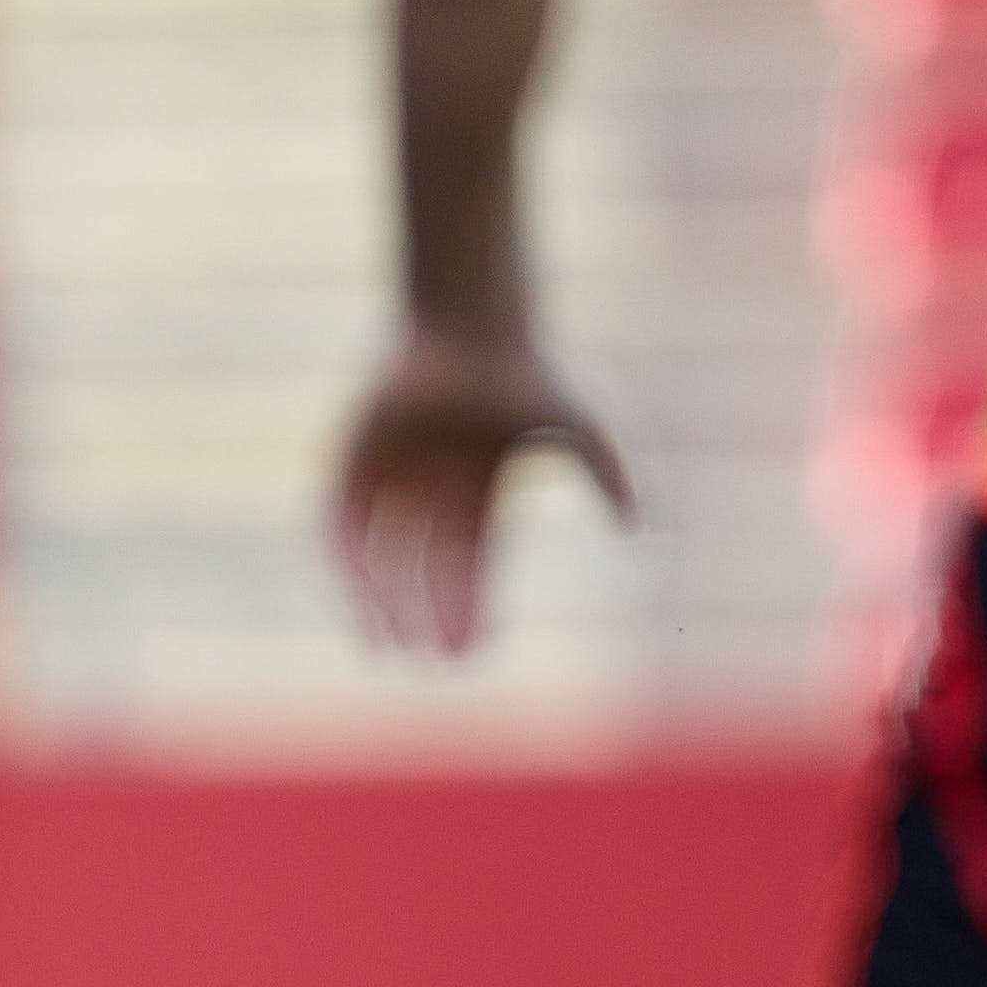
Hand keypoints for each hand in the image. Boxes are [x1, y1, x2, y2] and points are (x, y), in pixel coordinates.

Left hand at [334, 328, 635, 655]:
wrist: (471, 322)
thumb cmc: (531, 372)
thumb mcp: (583, 429)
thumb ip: (614, 477)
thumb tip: (645, 533)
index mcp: (477, 492)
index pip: (472, 568)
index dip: (472, 611)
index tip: (473, 653)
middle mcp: (430, 490)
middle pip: (424, 571)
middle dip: (427, 616)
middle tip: (430, 663)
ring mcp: (388, 475)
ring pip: (380, 555)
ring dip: (381, 601)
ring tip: (388, 646)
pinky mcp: (351, 460)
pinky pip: (341, 524)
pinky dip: (348, 564)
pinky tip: (356, 597)